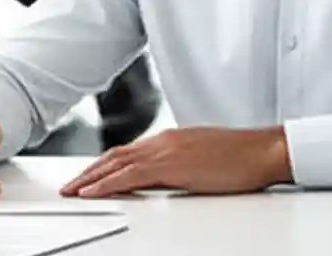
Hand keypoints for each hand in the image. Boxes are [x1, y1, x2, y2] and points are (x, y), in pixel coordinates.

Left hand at [60, 127, 292, 197]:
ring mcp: (165, 151)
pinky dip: (107, 183)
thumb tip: (167, 178)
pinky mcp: (171, 165)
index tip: (88, 176)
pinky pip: (129, 176)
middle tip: (70, 184)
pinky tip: (93, 191)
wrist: (262, 151)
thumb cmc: (241, 158)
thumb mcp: (203, 160)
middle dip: (89, 171)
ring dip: (91, 177)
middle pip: (115, 156)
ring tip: (72, 189)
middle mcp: (162, 142)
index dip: (104, 165)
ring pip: (116, 164)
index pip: (127, 152)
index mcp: (169, 140)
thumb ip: (181, 165)